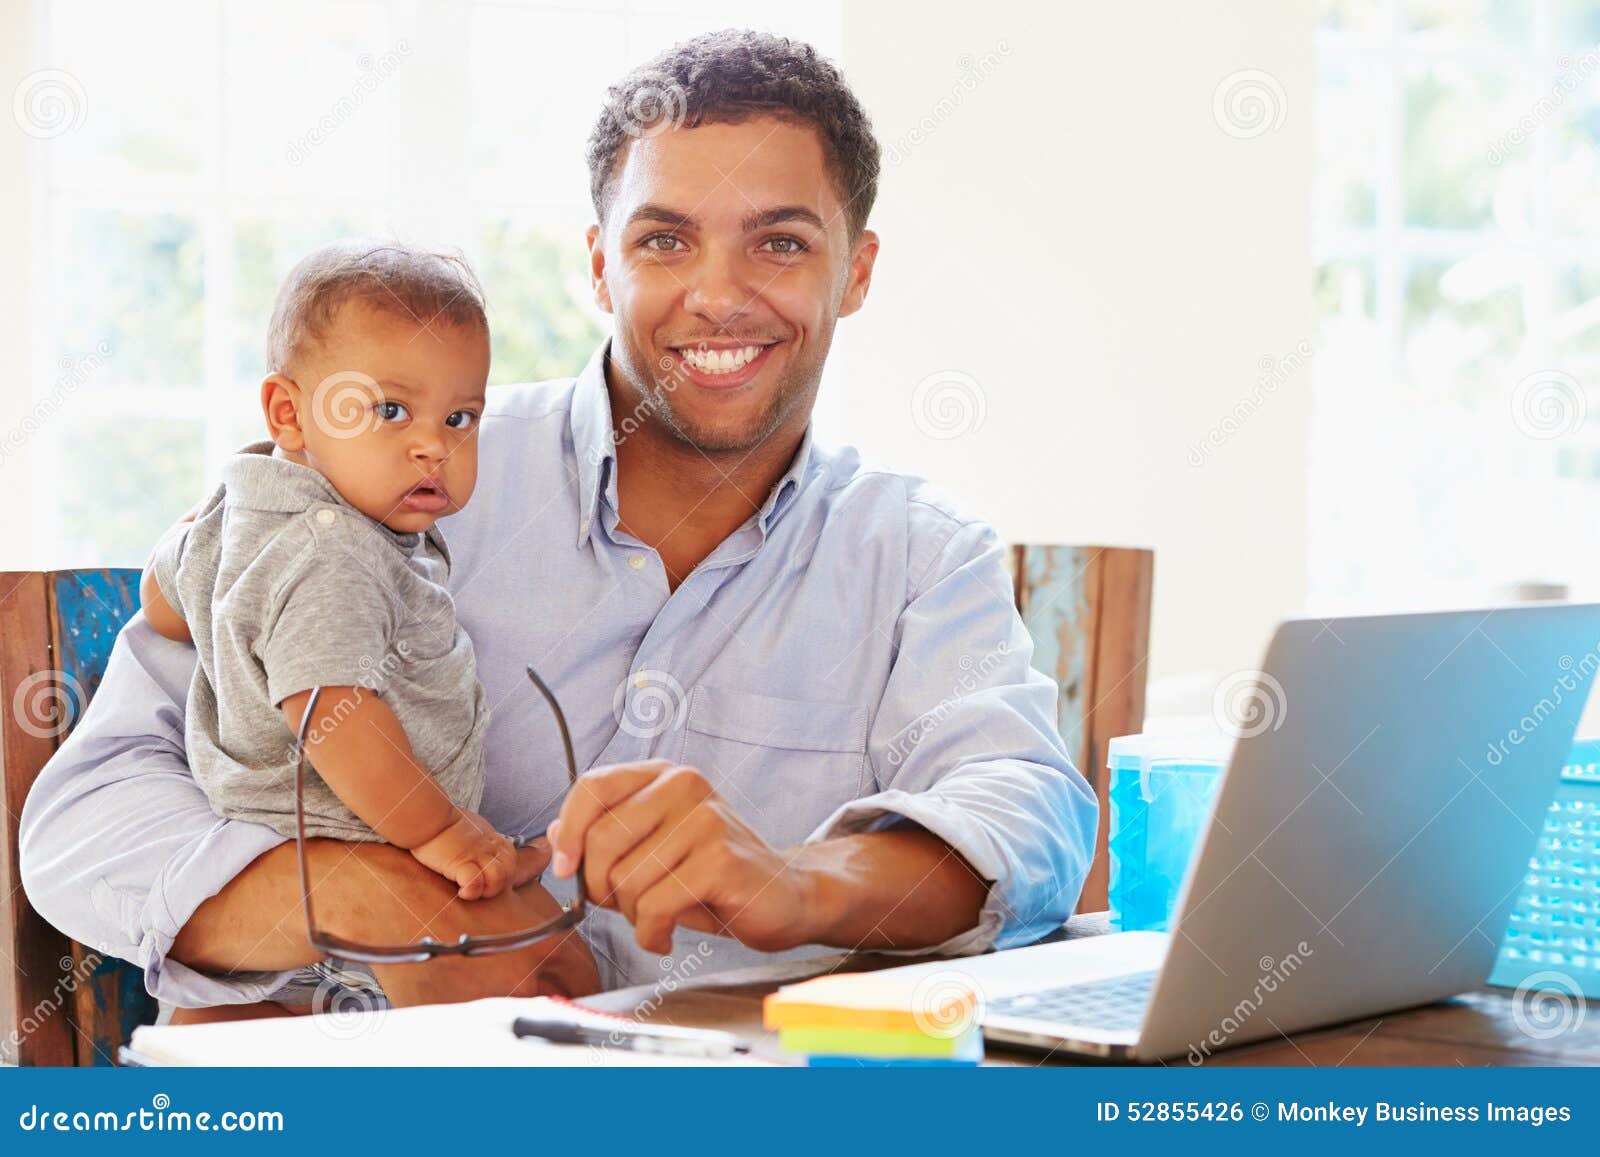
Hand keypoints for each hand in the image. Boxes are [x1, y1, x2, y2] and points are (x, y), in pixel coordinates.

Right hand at [410, 810, 517, 899]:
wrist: (429, 816)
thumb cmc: (443, 822)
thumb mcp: (470, 826)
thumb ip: (478, 837)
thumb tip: (474, 845)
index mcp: (492, 839)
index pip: (511, 859)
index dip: (503, 873)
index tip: (487, 878)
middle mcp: (488, 847)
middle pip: (509, 871)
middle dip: (498, 885)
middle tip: (480, 887)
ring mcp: (476, 855)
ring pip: (497, 878)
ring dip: (486, 890)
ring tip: (470, 890)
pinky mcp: (460, 863)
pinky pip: (475, 882)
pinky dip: (471, 890)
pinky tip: (461, 891)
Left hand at [547, 760, 818, 954]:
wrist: (781, 895)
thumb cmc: (711, 874)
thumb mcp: (653, 849)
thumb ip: (605, 836)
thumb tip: (553, 836)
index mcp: (663, 774)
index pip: (593, 787)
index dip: (568, 831)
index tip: (566, 869)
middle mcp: (684, 785)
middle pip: (602, 840)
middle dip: (600, 888)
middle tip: (623, 906)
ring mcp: (706, 819)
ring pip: (627, 880)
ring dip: (632, 916)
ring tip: (657, 917)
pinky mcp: (721, 859)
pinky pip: (655, 906)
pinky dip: (651, 934)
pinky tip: (667, 936)